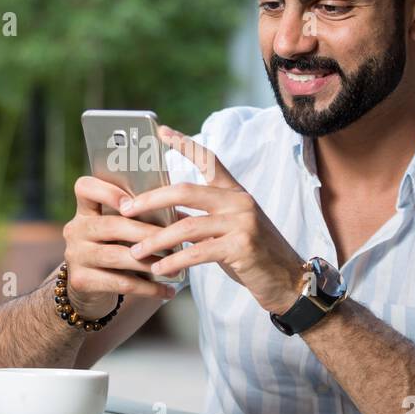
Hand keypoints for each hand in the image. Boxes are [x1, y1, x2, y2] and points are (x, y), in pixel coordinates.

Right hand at [62, 175, 177, 318]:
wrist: (91, 289)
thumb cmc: (114, 250)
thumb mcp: (120, 231)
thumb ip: (141, 219)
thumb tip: (182, 217)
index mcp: (85, 211)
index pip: (85, 188)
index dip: (107, 192)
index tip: (132, 202)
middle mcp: (75, 230)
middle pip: (111, 225)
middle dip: (146, 232)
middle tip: (173, 239)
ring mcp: (75, 256)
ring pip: (116, 256)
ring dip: (149, 261)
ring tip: (173, 267)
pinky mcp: (81, 281)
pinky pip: (120, 283)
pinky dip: (147, 288)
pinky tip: (167, 291)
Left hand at [123, 125, 303, 314]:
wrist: (289, 282)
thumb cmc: (253, 257)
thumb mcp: (228, 230)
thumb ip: (202, 218)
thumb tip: (165, 214)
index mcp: (235, 193)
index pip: (208, 159)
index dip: (185, 143)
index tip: (162, 131)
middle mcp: (240, 201)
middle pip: (185, 191)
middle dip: (151, 199)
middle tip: (126, 209)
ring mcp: (242, 222)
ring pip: (187, 225)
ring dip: (156, 240)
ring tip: (135, 251)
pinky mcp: (242, 246)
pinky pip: (198, 251)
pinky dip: (174, 260)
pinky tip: (159, 269)